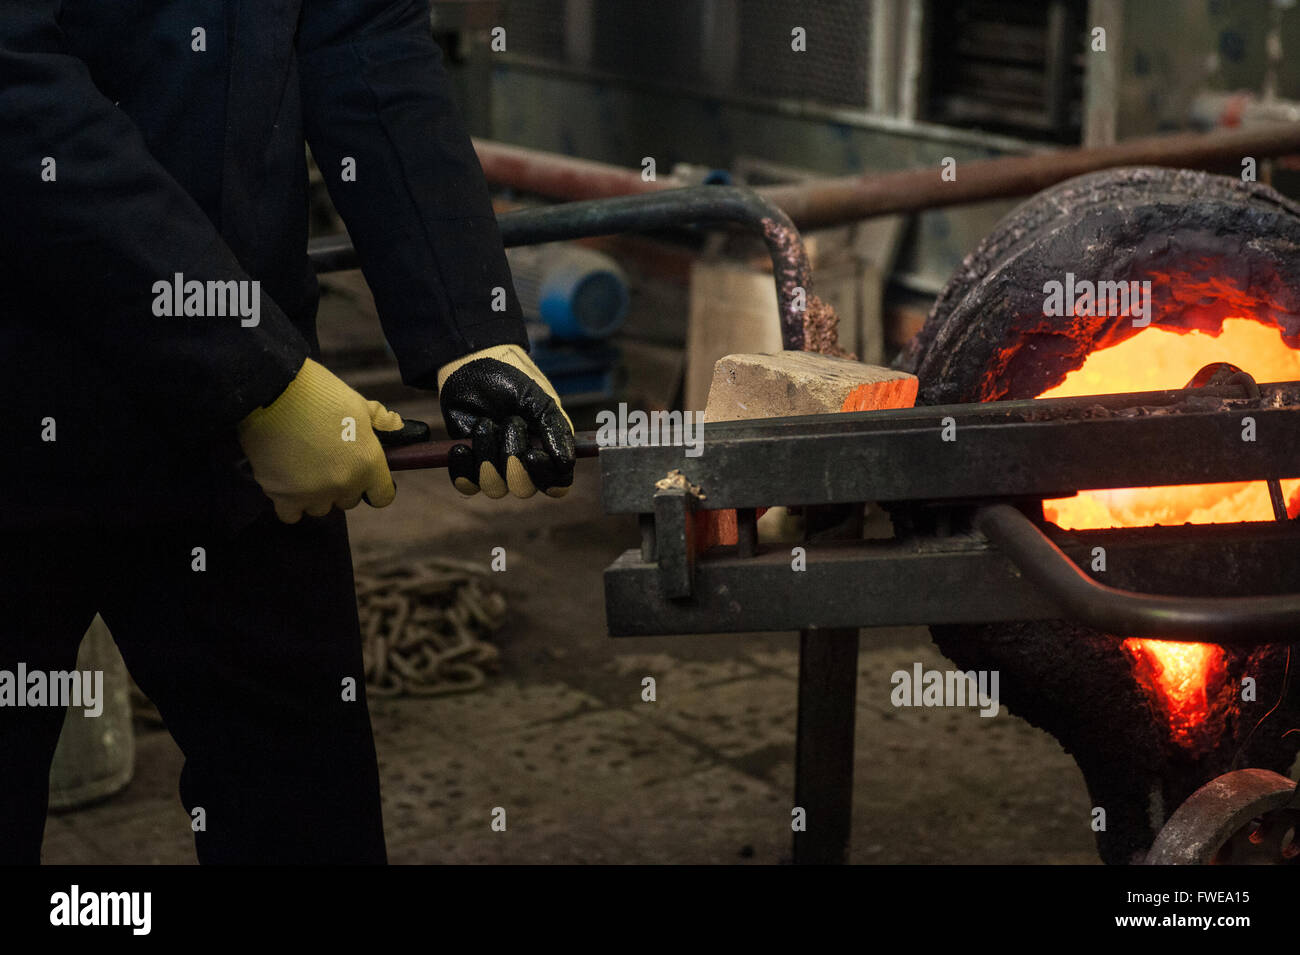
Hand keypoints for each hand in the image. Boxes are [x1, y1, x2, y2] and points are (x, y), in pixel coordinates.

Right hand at [237, 358, 401, 521]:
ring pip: (320, 508)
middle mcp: (345, 484)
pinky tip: (286, 483)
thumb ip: (380, 420)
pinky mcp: (284, 496)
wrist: (274, 391)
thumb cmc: (320, 394)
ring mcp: (314, 493)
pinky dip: (289, 503)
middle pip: (349, 501)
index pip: (382, 496)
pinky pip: (291, 514)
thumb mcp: (357, 403)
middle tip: (326, 462)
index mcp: (368, 463)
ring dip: (315, 495)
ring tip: (302, 469)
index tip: (365, 478)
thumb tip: (398, 426)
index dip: (374, 487)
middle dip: (341, 485)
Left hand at [437, 344, 574, 498]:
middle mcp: (523, 464)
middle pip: (523, 488)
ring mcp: (495, 466)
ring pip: (493, 486)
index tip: (532, 454)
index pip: (556, 484)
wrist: (474, 365)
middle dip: (512, 455)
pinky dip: (463, 468)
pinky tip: (461, 448)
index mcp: (548, 451)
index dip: (545, 476)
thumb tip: (567, 464)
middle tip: (509, 422)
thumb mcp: (540, 400)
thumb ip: (556, 431)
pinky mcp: (470, 464)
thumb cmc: (513, 380)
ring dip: (487, 453)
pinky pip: (466, 485)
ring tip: (484, 423)